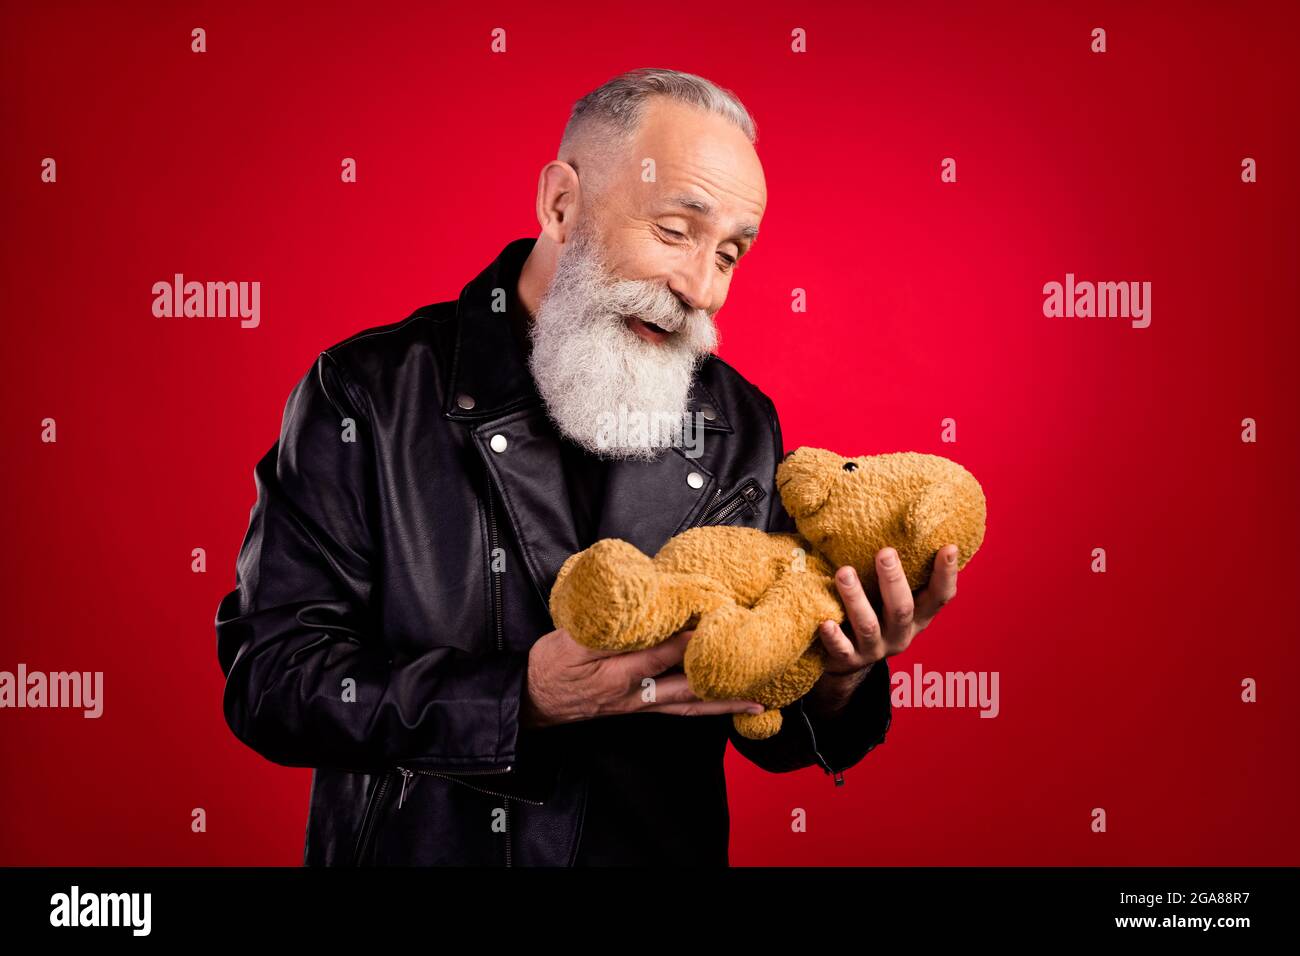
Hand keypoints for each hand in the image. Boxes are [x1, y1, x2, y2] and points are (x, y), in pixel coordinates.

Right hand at [521, 628, 764, 728]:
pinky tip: (724, 705)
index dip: (688, 638)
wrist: (533, 702)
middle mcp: (635, 695)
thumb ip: (600, 627)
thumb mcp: (566, 643)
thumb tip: (632, 607)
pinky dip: (703, 707)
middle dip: (721, 677)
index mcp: (616, 674)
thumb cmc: (549, 667)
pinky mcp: (640, 707)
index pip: (661, 654)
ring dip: (722, 703)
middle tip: (755, 668)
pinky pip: (678, 709)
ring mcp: (640, 704)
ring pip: (688, 704)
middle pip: (686, 687)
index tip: (715, 618)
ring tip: (756, 701)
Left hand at [806, 544, 959, 717]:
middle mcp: (901, 634)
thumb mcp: (889, 595)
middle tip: (884, 552)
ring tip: (843, 573)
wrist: (847, 659)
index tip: (949, 547)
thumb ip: (896, 571)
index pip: (940, 597)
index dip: (946, 575)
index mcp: (918, 616)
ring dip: (856, 598)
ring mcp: (875, 649)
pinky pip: (842, 649)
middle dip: (893, 580)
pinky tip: (825, 622)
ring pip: (868, 625)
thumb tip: (894, 516)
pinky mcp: (849, 660)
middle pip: (902, 609)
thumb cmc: (872, 610)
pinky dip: (834, 636)